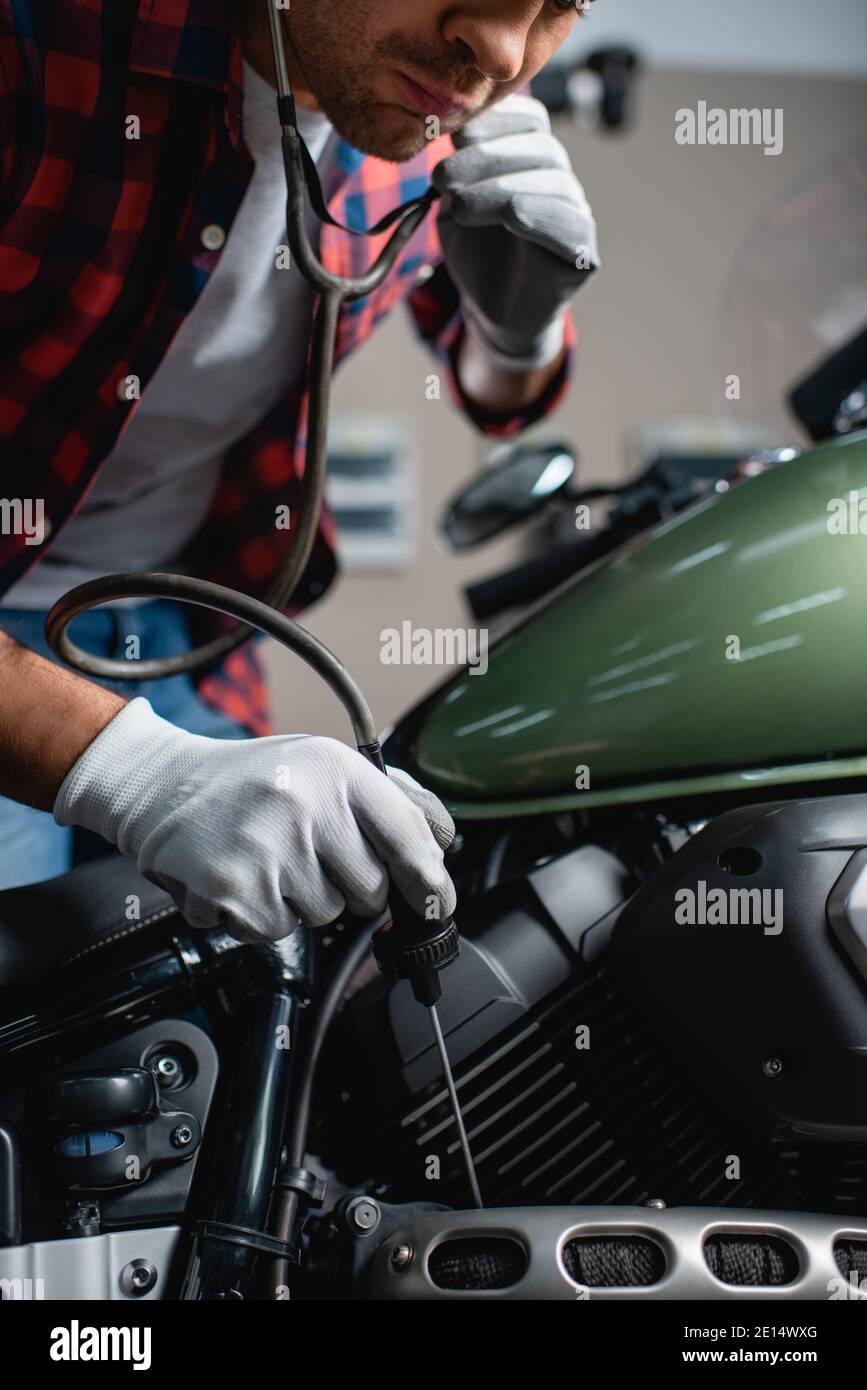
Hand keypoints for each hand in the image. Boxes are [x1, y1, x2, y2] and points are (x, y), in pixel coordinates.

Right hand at [53, 699, 455, 941]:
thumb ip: (387, 802)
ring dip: (303, 899)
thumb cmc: (253, 780)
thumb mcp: (323, 766)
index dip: (429, 879)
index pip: (407, 835)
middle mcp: (304, 804)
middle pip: (370, 889)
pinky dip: (265, 914)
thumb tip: (441, 845)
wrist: (161, 787)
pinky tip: (245, 876)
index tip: (437, 902)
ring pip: (327, 914)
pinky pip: (280, 930)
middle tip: (309, 855)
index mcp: (335, 768)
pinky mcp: (235, 891)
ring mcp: (268, 850)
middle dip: (350, 885)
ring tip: (269, 858)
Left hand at [433, 93, 598, 369]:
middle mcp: (561, 183)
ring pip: (554, 183)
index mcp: (534, 162)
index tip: (455, 138)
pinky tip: (511, 218)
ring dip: (500, 189)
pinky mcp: (584, 253)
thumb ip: (459, 170)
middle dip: (486, 158)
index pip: (531, 121)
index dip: (496, 122)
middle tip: (442, 178)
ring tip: (459, 207)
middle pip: (541, 148)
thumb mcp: (455, 205)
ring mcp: (577, 215)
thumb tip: (456, 130)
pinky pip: (571, 224)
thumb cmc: (476, 256)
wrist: (493, 313)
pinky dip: (540, 215)